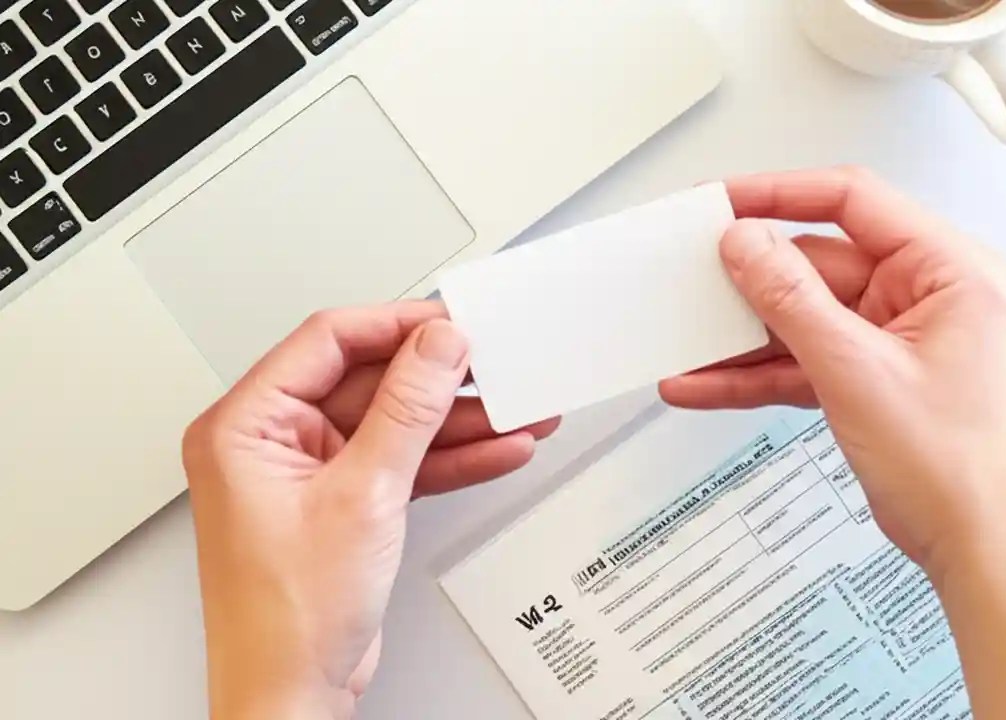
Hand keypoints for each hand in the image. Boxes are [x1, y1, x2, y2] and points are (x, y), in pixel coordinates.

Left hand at [183, 301, 557, 718]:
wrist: (293, 694)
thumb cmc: (286, 617)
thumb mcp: (363, 496)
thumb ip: (407, 411)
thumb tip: (437, 347)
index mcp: (245, 426)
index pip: (328, 341)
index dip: (396, 325)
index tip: (451, 322)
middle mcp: (272, 442)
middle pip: (370, 381)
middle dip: (441, 381)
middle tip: (495, 366)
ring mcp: (310, 473)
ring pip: (395, 423)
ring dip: (458, 421)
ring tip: (517, 409)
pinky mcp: (344, 502)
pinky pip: (402, 462)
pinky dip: (449, 458)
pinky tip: (496, 448)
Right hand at [660, 167, 1005, 581]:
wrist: (980, 552)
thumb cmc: (962, 472)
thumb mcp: (858, 373)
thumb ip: (793, 300)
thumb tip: (748, 244)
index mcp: (952, 272)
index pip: (854, 202)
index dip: (781, 194)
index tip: (725, 200)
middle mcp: (929, 296)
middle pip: (821, 263)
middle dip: (752, 282)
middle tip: (695, 280)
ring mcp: (899, 339)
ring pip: (805, 316)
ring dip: (746, 336)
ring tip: (690, 340)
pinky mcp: (875, 377)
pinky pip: (806, 359)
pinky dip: (760, 372)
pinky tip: (709, 382)